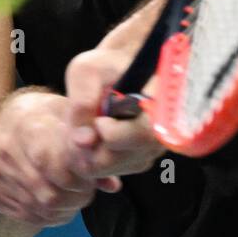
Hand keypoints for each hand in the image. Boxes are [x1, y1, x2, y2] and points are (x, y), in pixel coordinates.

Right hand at [0, 89, 121, 228]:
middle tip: (88, 187)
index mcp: (26, 126)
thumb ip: (93, 149)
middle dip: (78, 195)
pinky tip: (60, 202)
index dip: (81, 175)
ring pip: (42, 208)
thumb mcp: (73, 120)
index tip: (93, 172)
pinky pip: (29, 216)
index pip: (54, 163)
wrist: (11, 119)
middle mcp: (5, 150)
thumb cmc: (50, 118)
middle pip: (51, 193)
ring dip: (67, 207)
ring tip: (76, 193)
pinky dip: (51, 215)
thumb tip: (112, 186)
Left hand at [65, 48, 163, 179]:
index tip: (97, 117)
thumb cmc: (104, 64)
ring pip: (107, 169)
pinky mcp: (135, 160)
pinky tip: (88, 135)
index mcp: (159, 107)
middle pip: (117, 160)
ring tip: (84, 125)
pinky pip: (106, 172)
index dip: (106, 132)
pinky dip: (89, 157)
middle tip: (77, 125)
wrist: (117, 69)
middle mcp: (160, 135)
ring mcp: (148, 151)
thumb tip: (82, 141)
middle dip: (86, 146)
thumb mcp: (87, 71)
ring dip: (85, 151)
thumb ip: (82, 103)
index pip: (138, 137)